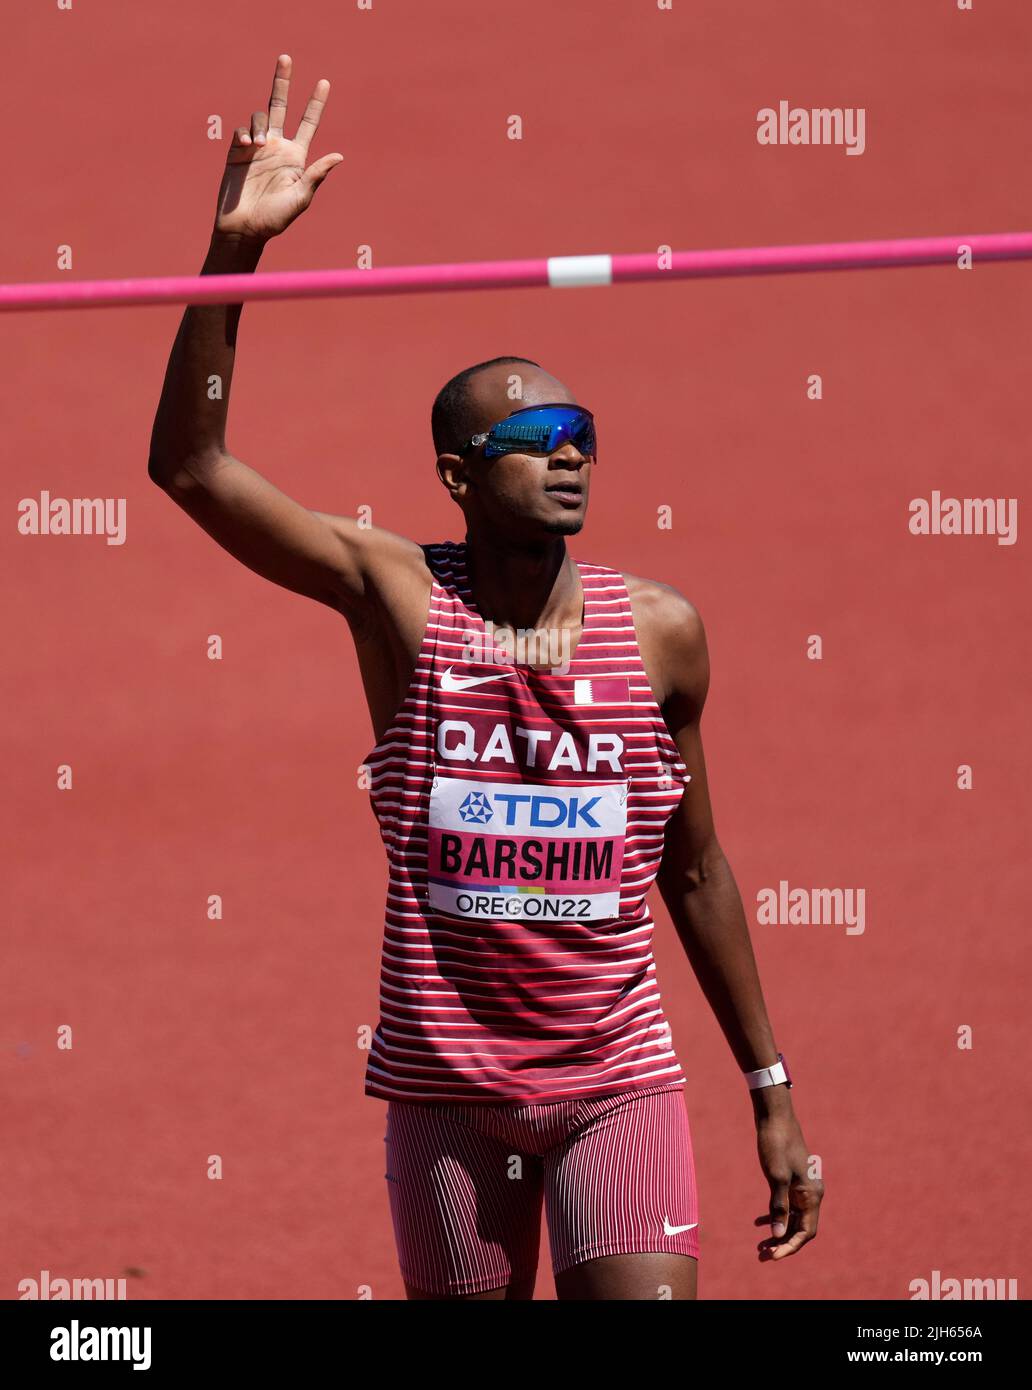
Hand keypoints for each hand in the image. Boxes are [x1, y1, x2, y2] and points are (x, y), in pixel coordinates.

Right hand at [214, 54, 342, 242]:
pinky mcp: (237, 152)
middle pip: (280, 106)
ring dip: (259, 126)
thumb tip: (339, 156)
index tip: (325, 82)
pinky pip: (241, 130)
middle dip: (282, 82)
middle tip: (286, 57)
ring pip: (259, 118)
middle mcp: (277, 146)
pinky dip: (244, 133)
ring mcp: (256, 147)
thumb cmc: (275, 219)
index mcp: (296, 157)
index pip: (308, 123)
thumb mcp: (300, 199)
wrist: (244, 228)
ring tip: (257, 146)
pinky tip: (247, 146)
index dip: (316, 103)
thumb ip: (316, 176)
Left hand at [753, 1102, 823, 1260]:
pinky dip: (775, 1215)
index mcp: (812, 1194)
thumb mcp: (775, 1177)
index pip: (805, 1232)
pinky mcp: (792, 1180)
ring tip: (759, 1246)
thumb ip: (779, 1207)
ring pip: (792, 1218)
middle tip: (762, 1255)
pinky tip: (758, 1222)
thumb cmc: (775, 1143)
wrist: (774, 1116)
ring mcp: (802, 1186)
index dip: (790, 1247)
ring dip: (777, 1233)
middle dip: (782, 1244)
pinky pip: (787, 1205)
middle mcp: (811, 1193)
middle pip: (799, 1228)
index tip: (772, 1256)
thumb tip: (778, 1236)